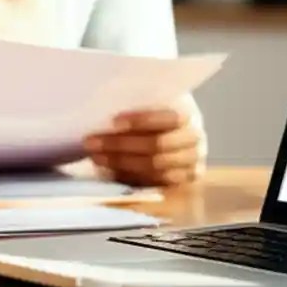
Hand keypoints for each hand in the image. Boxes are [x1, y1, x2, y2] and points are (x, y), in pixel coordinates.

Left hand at [84, 108, 204, 187]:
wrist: (174, 134)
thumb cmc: (155, 115)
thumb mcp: (152, 103)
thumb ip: (138, 104)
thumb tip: (105, 107)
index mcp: (189, 115)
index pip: (169, 118)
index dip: (142, 120)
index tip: (113, 122)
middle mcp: (195, 141)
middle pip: (158, 146)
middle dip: (121, 145)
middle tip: (91, 142)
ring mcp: (191, 164)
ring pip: (154, 168)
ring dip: (120, 163)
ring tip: (96, 157)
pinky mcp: (182, 183)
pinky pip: (153, 184)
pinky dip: (130, 177)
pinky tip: (109, 170)